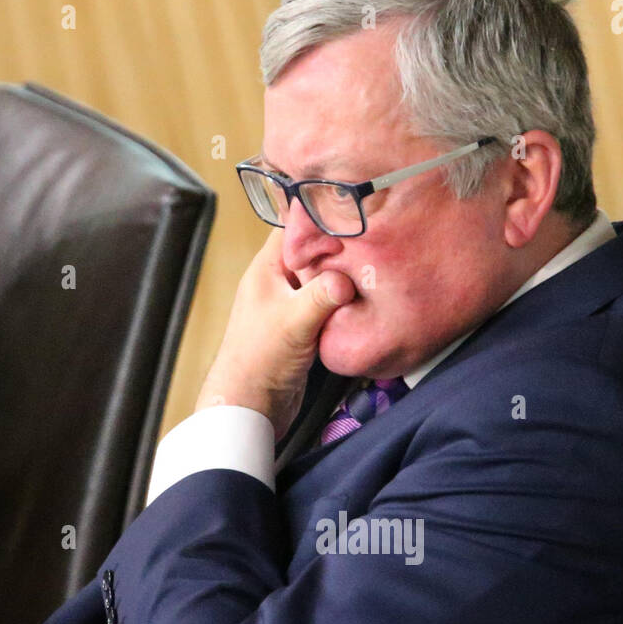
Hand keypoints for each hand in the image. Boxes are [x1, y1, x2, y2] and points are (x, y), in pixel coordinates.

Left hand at [195, 228, 354, 438]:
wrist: (250, 406)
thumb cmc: (259, 360)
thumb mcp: (294, 320)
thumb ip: (322, 295)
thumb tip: (348, 279)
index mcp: (267, 268)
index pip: (294, 226)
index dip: (321, 218)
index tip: (352, 217)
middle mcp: (277, 282)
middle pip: (313, 253)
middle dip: (339, 250)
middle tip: (372, 246)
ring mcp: (290, 305)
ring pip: (322, 280)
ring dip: (343, 280)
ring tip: (372, 273)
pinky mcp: (302, 327)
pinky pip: (326, 306)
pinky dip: (342, 304)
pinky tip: (361, 304)